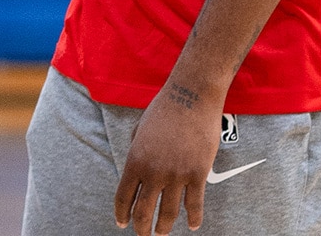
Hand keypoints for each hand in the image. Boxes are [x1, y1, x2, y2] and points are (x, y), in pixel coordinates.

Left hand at [115, 83, 222, 233]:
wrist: (190, 98)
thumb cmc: (163, 111)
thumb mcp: (140, 131)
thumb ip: (138, 154)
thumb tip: (138, 174)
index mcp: (134, 160)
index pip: (123, 195)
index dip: (121, 213)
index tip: (121, 223)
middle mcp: (153, 171)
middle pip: (143, 210)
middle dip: (141, 227)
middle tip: (142, 235)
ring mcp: (176, 174)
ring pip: (168, 212)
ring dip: (164, 227)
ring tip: (161, 234)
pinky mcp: (198, 174)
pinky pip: (195, 204)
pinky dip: (194, 218)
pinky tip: (192, 226)